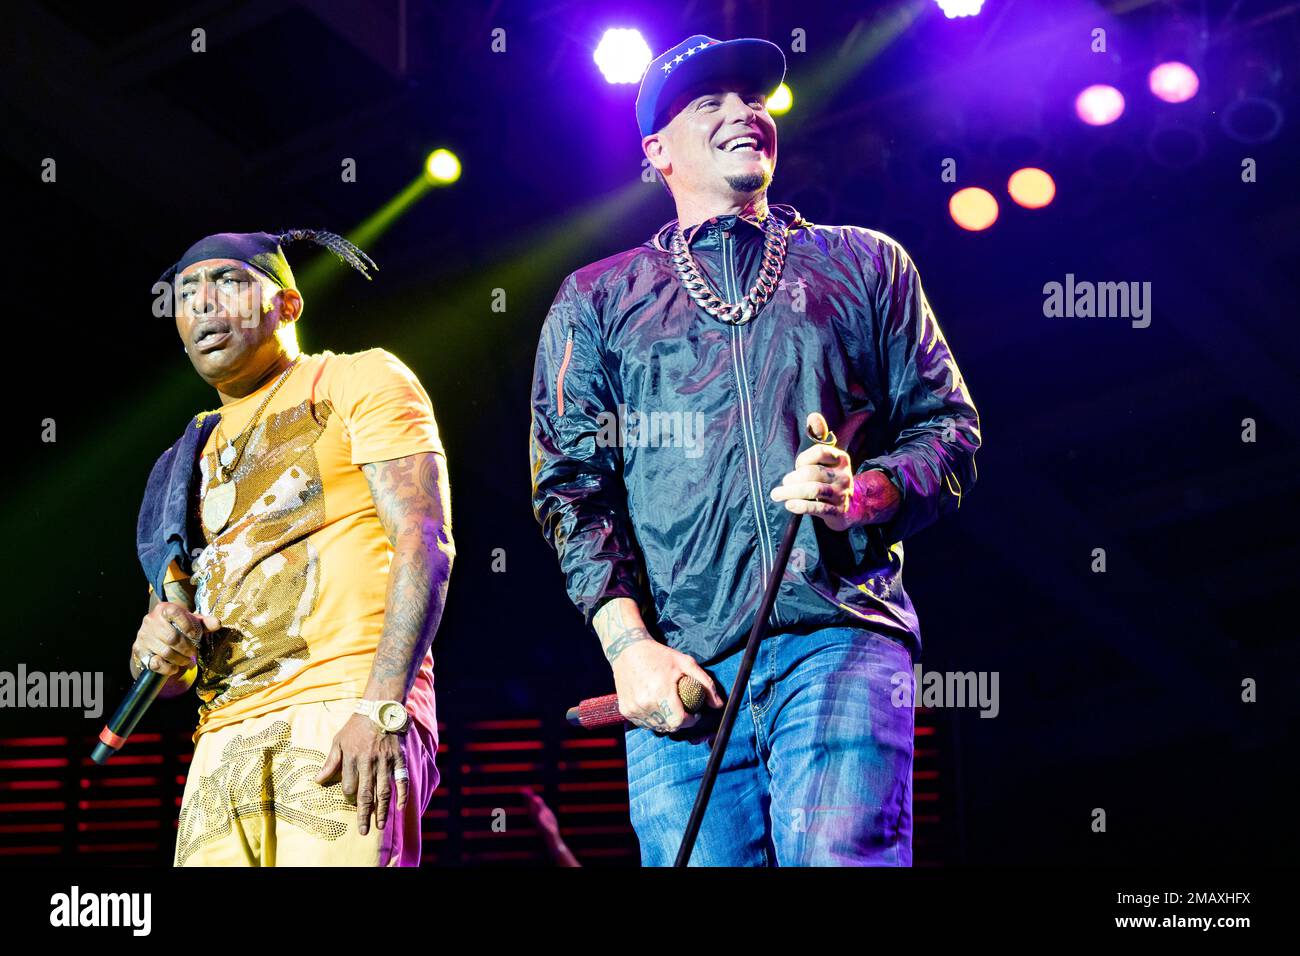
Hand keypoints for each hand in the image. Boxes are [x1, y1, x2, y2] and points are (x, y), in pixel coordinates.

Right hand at [131, 602, 219, 679]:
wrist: (158, 634)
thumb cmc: (180, 626)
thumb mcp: (193, 622)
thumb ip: (206, 622)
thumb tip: (217, 624)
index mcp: (164, 609)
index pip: (176, 613)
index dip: (188, 626)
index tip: (196, 636)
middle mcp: (150, 620)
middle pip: (171, 637)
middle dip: (186, 647)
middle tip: (193, 652)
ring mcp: (143, 635)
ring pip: (164, 652)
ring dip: (179, 659)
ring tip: (186, 660)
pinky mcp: (139, 650)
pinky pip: (154, 663)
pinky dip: (168, 668)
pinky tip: (175, 667)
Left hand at [315, 714, 407, 835]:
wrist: (380, 708)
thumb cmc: (356, 726)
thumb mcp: (338, 741)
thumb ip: (330, 762)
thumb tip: (317, 780)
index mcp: (352, 759)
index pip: (349, 787)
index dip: (349, 797)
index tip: (352, 804)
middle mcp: (369, 762)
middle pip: (366, 794)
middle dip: (364, 814)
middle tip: (364, 830)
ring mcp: (386, 761)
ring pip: (383, 791)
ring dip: (381, 810)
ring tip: (380, 825)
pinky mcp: (399, 758)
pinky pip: (401, 779)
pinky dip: (402, 794)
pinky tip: (400, 807)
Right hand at [610, 640, 722, 733]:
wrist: (627, 649)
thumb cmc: (659, 655)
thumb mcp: (686, 663)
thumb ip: (706, 683)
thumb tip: (718, 705)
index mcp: (661, 692)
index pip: (679, 721)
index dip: (690, 721)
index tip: (694, 713)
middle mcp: (646, 703)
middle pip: (669, 726)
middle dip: (680, 722)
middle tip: (683, 710)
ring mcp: (634, 708)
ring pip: (656, 726)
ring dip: (666, 721)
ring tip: (669, 706)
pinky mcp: (625, 710)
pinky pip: (644, 723)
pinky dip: (652, 719)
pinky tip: (656, 706)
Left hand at [770, 413, 899, 530]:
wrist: (848, 508)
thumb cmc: (829, 478)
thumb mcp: (826, 458)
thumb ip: (819, 436)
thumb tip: (813, 415)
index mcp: (841, 459)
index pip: (820, 452)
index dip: (803, 458)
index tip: (797, 465)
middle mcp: (844, 476)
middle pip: (814, 473)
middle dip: (793, 478)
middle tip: (783, 483)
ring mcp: (842, 494)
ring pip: (814, 490)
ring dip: (792, 492)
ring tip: (777, 494)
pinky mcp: (838, 511)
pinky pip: (818, 508)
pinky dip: (801, 506)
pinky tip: (789, 505)